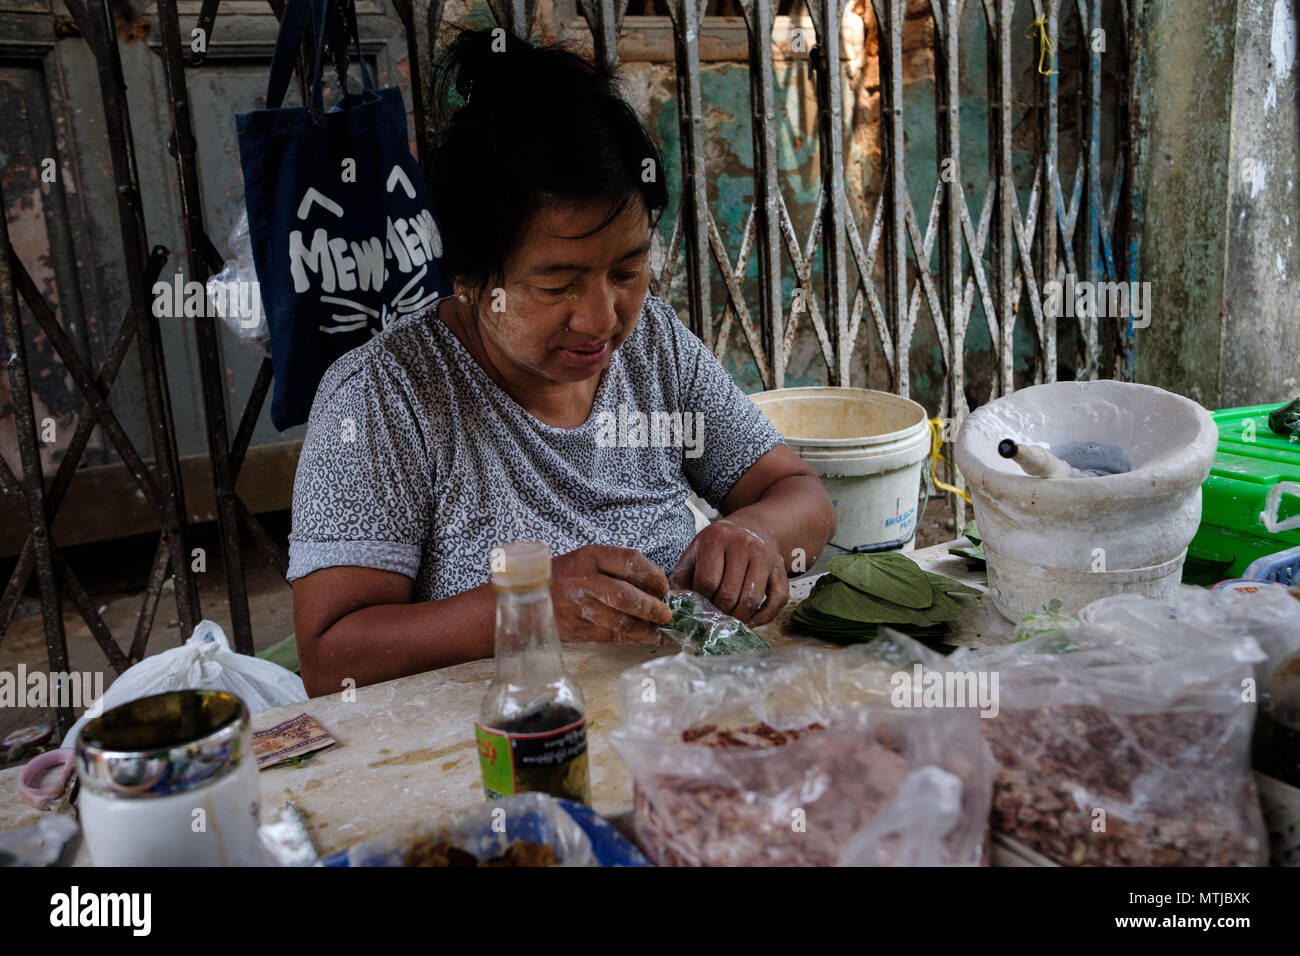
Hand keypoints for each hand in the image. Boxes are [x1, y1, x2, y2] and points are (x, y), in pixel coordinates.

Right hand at [551, 544, 673, 644]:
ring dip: (646, 630)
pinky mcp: (576, 630)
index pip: (631, 561)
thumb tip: (657, 588)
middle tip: (668, 615)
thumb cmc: (568, 574)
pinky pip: (610, 636)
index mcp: (591, 557)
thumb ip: (619, 569)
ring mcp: (578, 608)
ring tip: (662, 633)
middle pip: (626, 596)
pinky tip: (644, 639)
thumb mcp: (589, 559)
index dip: (654, 576)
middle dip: (652, 608)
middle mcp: (584, 581)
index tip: (664, 587)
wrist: (528, 593)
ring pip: (620, 622)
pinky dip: (631, 639)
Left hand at [669, 519, 788, 624]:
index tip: (700, 605)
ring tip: (730, 620)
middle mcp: (743, 544)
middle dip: (720, 612)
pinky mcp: (780, 568)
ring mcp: (764, 556)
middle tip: (714, 617)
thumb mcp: (694, 553)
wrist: (749, 529)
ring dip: (739, 617)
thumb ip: (680, 577)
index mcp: (716, 538)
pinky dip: (764, 617)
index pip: (707, 581)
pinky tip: (751, 621)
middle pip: (729, 593)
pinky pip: (778, 600)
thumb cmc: (716, 547)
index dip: (702, 600)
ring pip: (752, 599)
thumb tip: (673, 604)